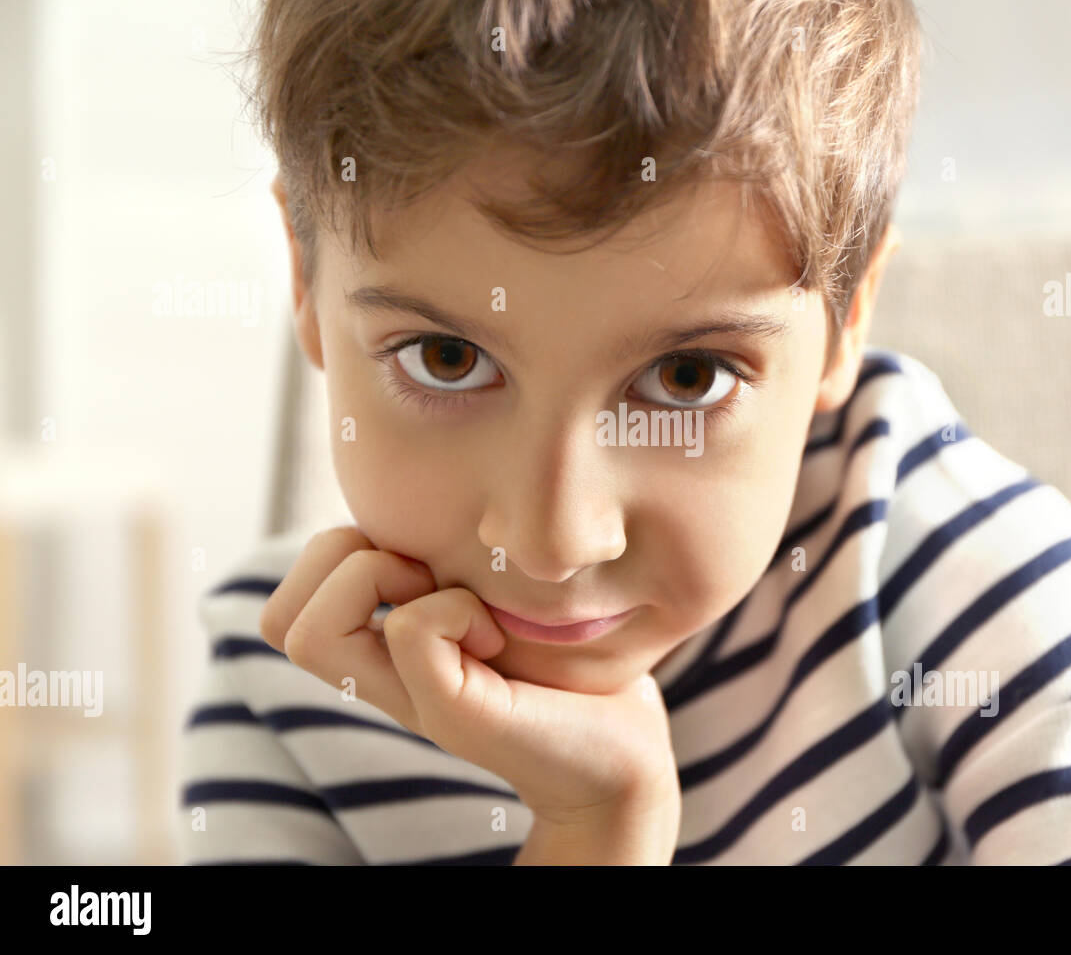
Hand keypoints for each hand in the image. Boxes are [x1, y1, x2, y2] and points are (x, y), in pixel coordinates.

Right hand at [258, 526, 681, 838]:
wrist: (623, 743)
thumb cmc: (566, 660)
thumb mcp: (490, 591)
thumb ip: (444, 561)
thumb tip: (412, 496)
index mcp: (381, 650)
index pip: (284, 607)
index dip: (328, 557)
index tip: (415, 556)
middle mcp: (381, 678)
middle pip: (278, 620)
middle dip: (339, 558)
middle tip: (423, 571)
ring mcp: (411, 699)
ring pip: (309, 633)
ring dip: (377, 579)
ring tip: (448, 596)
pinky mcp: (453, 712)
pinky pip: (410, 630)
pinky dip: (454, 608)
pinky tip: (498, 633)